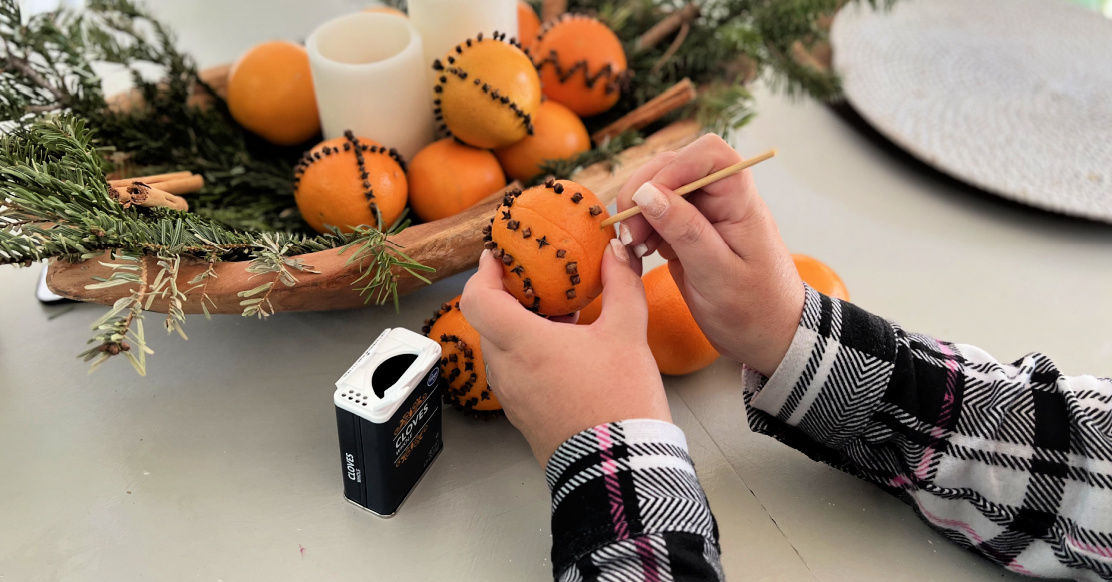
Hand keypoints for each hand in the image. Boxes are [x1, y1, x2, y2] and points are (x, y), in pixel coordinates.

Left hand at [460, 241, 669, 465]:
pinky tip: (568, 353)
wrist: (620, 471)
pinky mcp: (522, 417)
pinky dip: (529, 354)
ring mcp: (511, 396)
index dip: (483, 273)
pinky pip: (514, 374)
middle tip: (539, 281)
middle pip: (489, 321)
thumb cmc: (619, 400)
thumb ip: (622, 284)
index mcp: (522, 343)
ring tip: (563, 318)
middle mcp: (506, 369)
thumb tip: (618, 251)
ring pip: (502, 349)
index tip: (498, 257)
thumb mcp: (628, 333)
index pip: (477, 298)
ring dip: (522, 328)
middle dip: (510, 298)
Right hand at [616, 134, 803, 375]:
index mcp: (741, 202)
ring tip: (634, 247)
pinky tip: (640, 253)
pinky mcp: (687, 232)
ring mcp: (703, 215)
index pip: (710, 154)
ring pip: (659, 189)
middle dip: (643, 193)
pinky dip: (641, 229)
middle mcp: (722, 200)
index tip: (646, 201)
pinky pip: (656, 214)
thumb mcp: (717, 275)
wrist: (768, 337)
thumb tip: (646, 194)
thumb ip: (684, 231)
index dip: (673, 168)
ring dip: (638, 213)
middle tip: (630, 235)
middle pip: (674, 166)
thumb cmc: (754, 310)